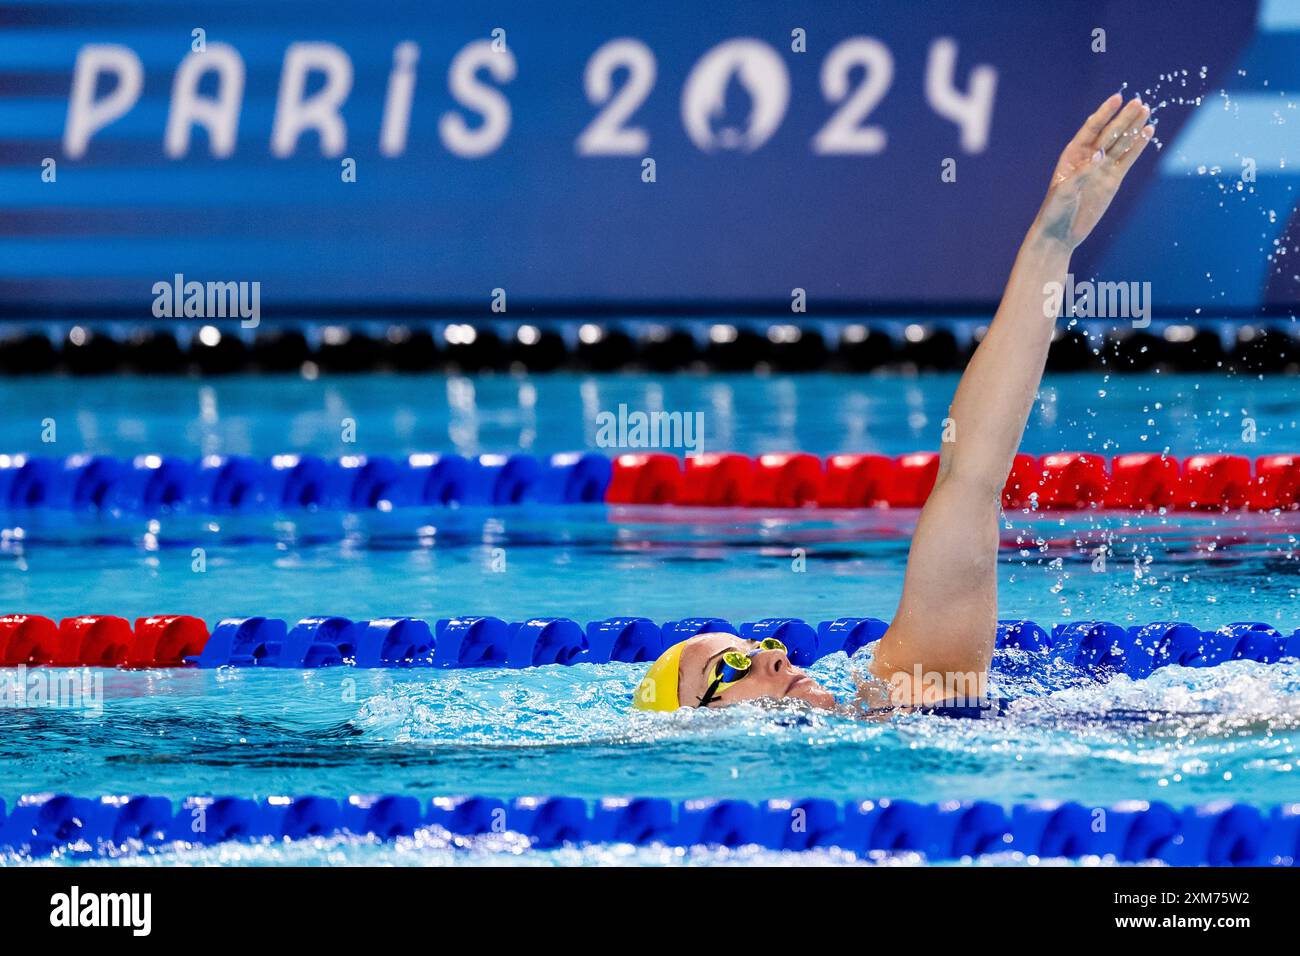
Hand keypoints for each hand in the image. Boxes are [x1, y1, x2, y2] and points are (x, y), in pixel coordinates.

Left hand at [1035, 94, 1153, 248]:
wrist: (1060, 233)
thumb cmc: (1055, 210)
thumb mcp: (1065, 190)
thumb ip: (1082, 172)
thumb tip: (1100, 155)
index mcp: (1073, 153)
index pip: (1091, 128)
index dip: (1104, 113)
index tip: (1118, 98)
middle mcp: (1089, 157)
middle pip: (1110, 132)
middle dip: (1123, 118)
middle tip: (1138, 102)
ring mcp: (1102, 167)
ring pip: (1121, 143)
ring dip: (1133, 127)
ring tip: (1146, 111)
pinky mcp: (1113, 179)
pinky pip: (1127, 159)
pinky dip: (1138, 146)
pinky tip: (1148, 131)